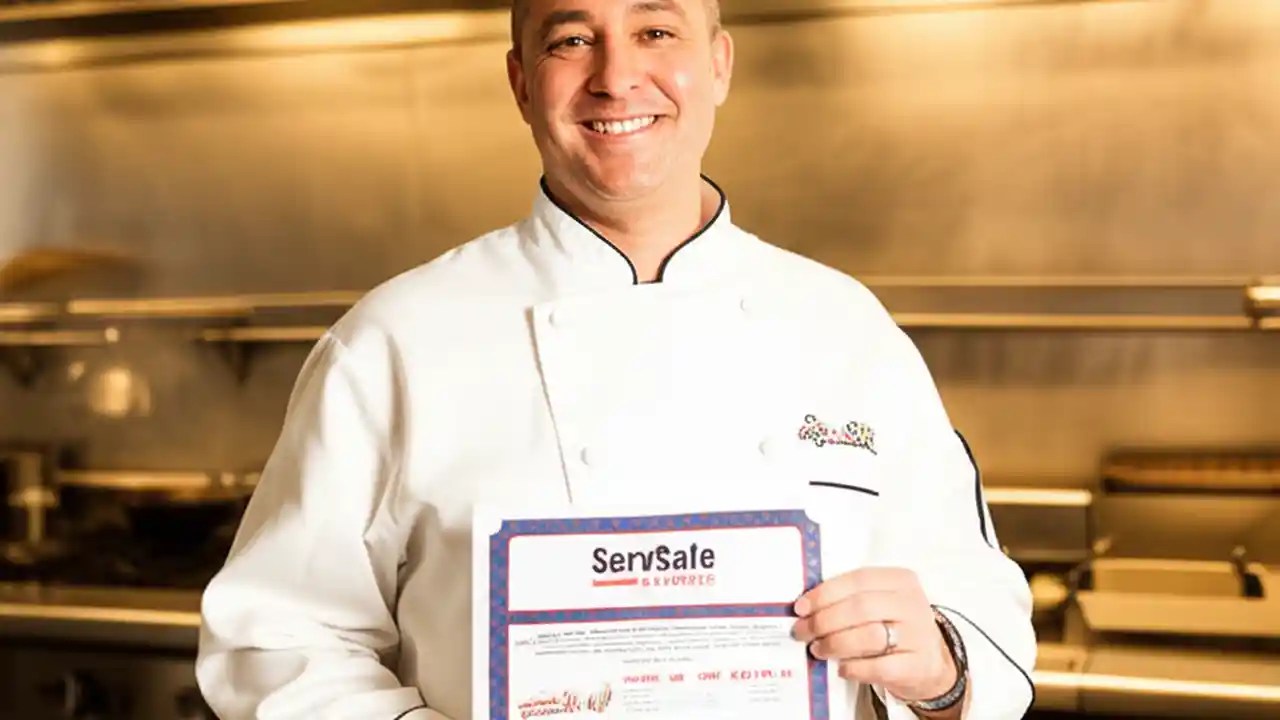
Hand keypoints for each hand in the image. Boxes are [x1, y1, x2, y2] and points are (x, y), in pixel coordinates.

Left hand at [791, 568, 957, 705]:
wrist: (929, 660)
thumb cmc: (895, 626)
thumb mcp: (881, 602)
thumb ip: (850, 598)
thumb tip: (807, 606)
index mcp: (900, 580)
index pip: (857, 580)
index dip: (824, 593)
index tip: (801, 607)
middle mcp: (912, 604)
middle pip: (859, 608)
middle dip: (823, 620)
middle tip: (802, 631)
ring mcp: (917, 636)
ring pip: (868, 636)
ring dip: (835, 644)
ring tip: (818, 649)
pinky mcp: (917, 666)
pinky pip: (879, 667)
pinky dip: (854, 668)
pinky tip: (842, 668)